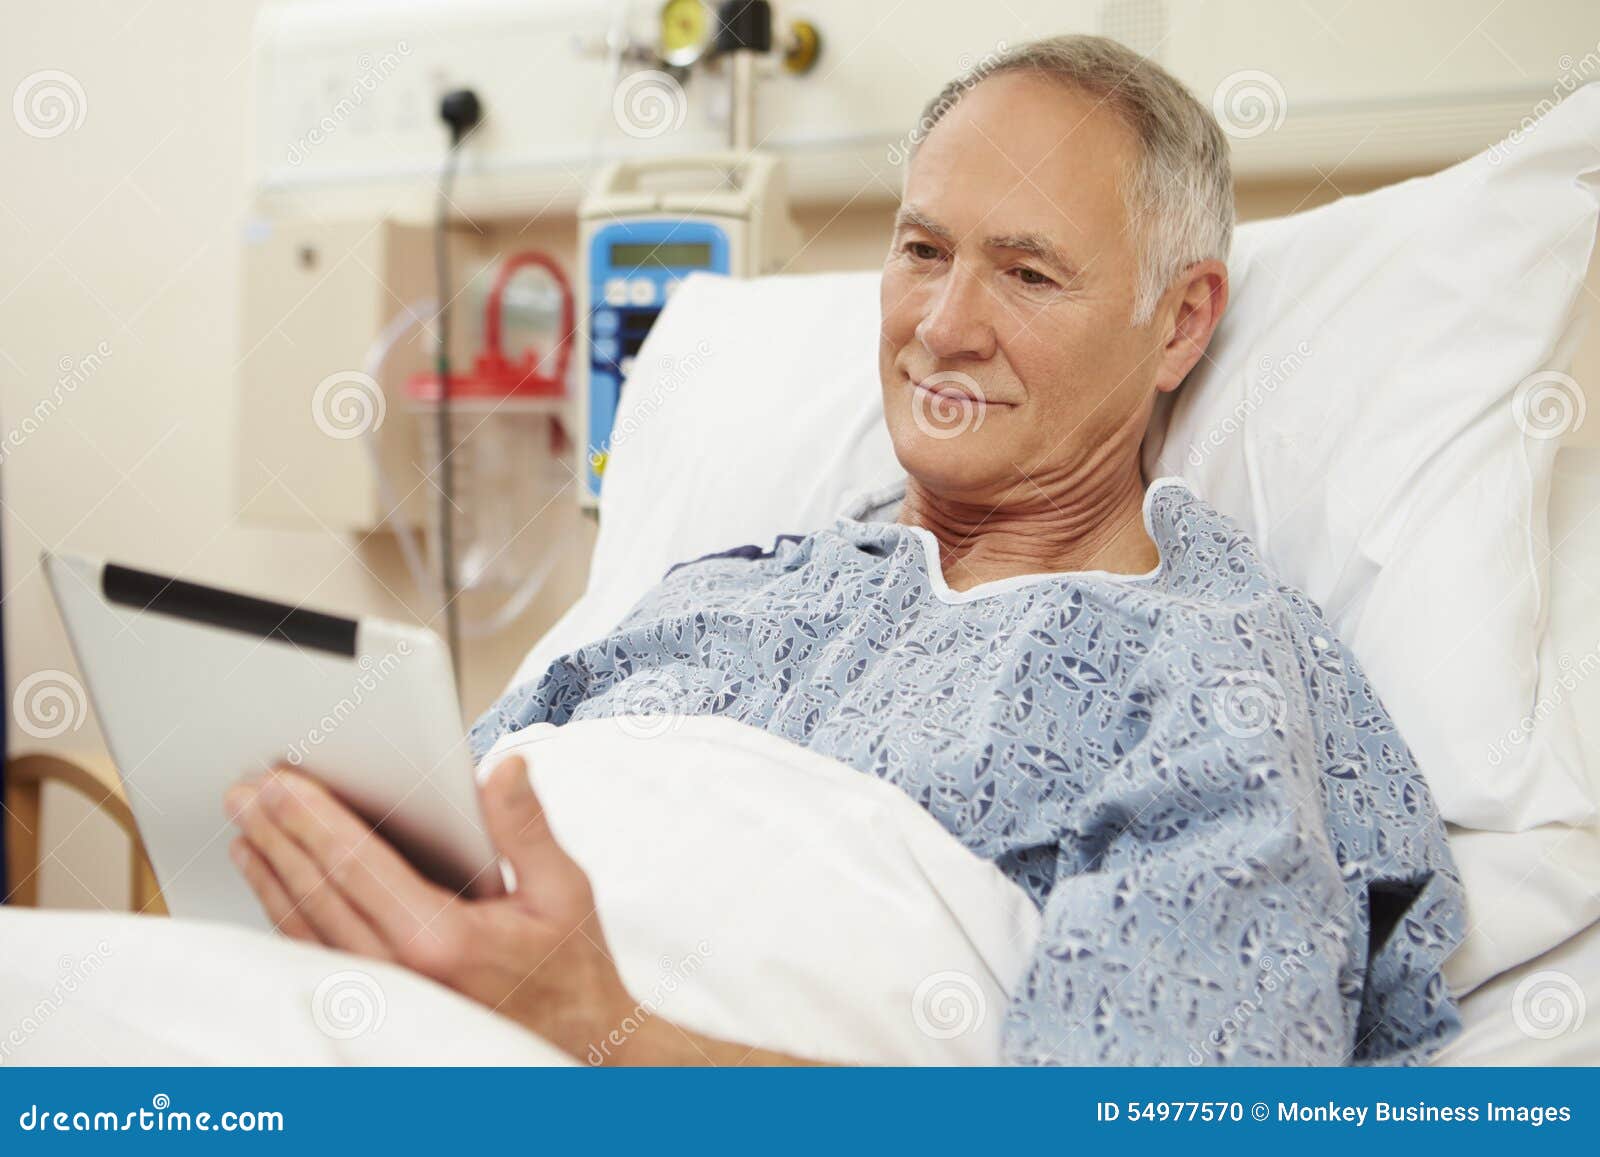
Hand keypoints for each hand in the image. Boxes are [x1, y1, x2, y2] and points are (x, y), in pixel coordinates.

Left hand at [224, 755, 632, 1060]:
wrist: (573, 1042)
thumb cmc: (568, 966)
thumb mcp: (563, 889)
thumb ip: (526, 827)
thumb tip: (505, 768)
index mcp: (442, 939)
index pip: (356, 866)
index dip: (312, 818)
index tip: (280, 783)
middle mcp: (401, 973)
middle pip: (318, 892)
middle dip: (277, 834)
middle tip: (245, 791)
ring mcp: (382, 995)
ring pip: (306, 926)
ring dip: (270, 872)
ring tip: (245, 828)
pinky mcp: (377, 1005)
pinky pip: (317, 953)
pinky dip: (285, 912)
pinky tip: (271, 883)